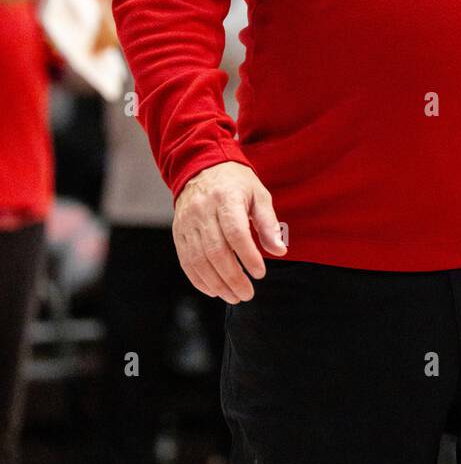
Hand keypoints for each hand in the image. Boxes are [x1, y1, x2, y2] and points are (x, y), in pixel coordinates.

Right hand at [173, 160, 286, 302]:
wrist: (201, 167)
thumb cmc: (235, 183)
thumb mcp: (258, 194)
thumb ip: (268, 223)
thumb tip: (279, 250)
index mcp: (226, 197)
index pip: (235, 232)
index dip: (248, 256)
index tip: (260, 272)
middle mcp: (203, 211)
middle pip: (216, 251)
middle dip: (233, 278)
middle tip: (248, 294)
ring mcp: (187, 223)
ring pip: (199, 260)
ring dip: (217, 284)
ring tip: (234, 296)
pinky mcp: (178, 232)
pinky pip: (186, 262)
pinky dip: (199, 280)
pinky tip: (214, 290)